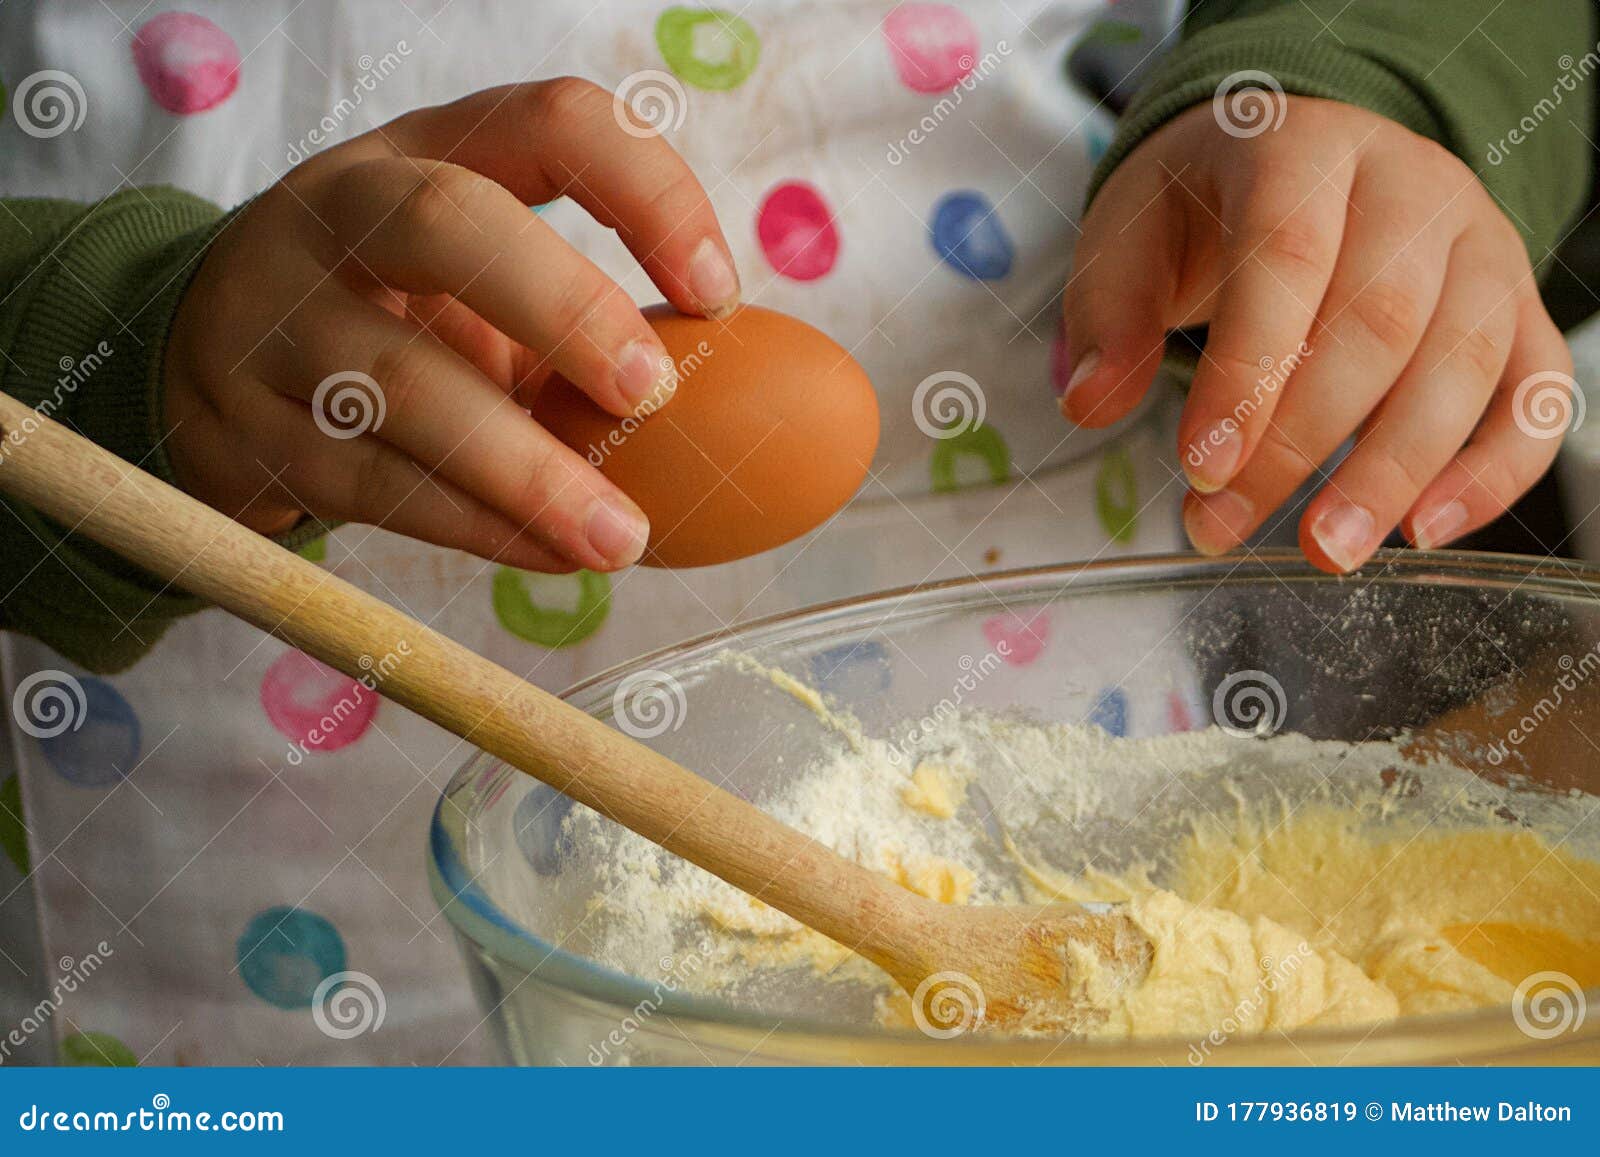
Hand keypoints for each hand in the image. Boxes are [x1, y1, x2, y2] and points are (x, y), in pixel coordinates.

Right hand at [164, 78, 740, 572]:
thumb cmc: (393, 316)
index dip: (649, 194)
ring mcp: (280, 319)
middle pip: (446, 225)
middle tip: (650, 394)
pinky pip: (376, 485)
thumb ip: (579, 320)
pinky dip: (479, 527)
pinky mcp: (253, 430)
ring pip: (400, 385)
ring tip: (620, 538)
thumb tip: (740, 409)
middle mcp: (341, 212)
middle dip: (564, 307)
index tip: (717, 295)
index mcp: (429, 150)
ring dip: (525, 470)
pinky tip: (554, 554)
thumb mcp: (476, 281)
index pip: (553, 123)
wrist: (203, 367)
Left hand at [1059, 96, 1571, 571]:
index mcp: (1302, 148)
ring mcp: (1479, 244)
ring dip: (1394, 471)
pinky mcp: (1518, 304)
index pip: (1285, 256)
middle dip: (1300, 442)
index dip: (1247, 372)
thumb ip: (1106, 316)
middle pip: (1379, 320)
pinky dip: (1495, 469)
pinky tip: (1427, 531)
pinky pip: (1536, 391)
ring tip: (1325, 551)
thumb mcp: (1130, 234)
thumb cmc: (1206, 208)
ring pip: (1465, 360)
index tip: (1200, 469)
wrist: (1299, 155)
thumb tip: (1089, 403)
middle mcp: (1411, 185)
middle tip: (1224, 526)